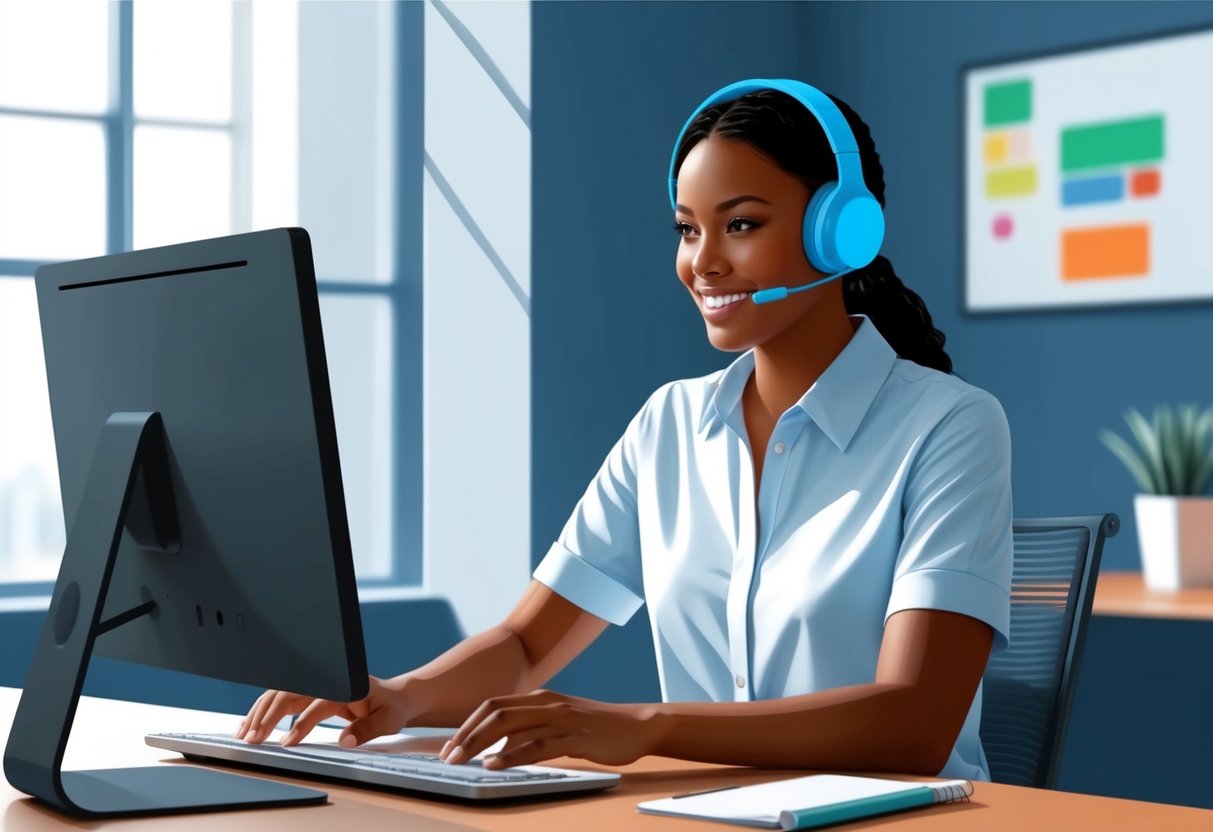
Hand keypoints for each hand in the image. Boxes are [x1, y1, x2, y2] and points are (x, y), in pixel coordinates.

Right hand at [235, 675, 410, 747]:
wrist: (394, 697)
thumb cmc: (392, 707)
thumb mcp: (390, 720)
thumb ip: (368, 729)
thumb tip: (346, 742)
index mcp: (346, 685)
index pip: (318, 702)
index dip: (302, 722)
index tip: (287, 742)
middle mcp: (326, 682)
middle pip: (290, 693)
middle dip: (269, 715)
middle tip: (254, 739)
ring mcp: (316, 686)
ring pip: (280, 695)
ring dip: (260, 713)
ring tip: (244, 735)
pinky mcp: (309, 694)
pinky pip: (282, 701)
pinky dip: (264, 712)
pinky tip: (249, 725)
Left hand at [439, 689, 659, 769]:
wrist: (637, 726)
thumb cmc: (596, 727)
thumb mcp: (558, 722)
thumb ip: (529, 729)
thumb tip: (498, 745)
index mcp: (540, 698)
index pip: (492, 706)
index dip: (467, 725)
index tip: (449, 746)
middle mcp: (547, 703)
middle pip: (495, 713)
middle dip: (466, 735)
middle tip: (446, 756)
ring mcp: (561, 719)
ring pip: (511, 726)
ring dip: (481, 744)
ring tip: (462, 761)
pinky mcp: (575, 738)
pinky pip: (538, 745)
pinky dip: (512, 755)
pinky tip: (496, 764)